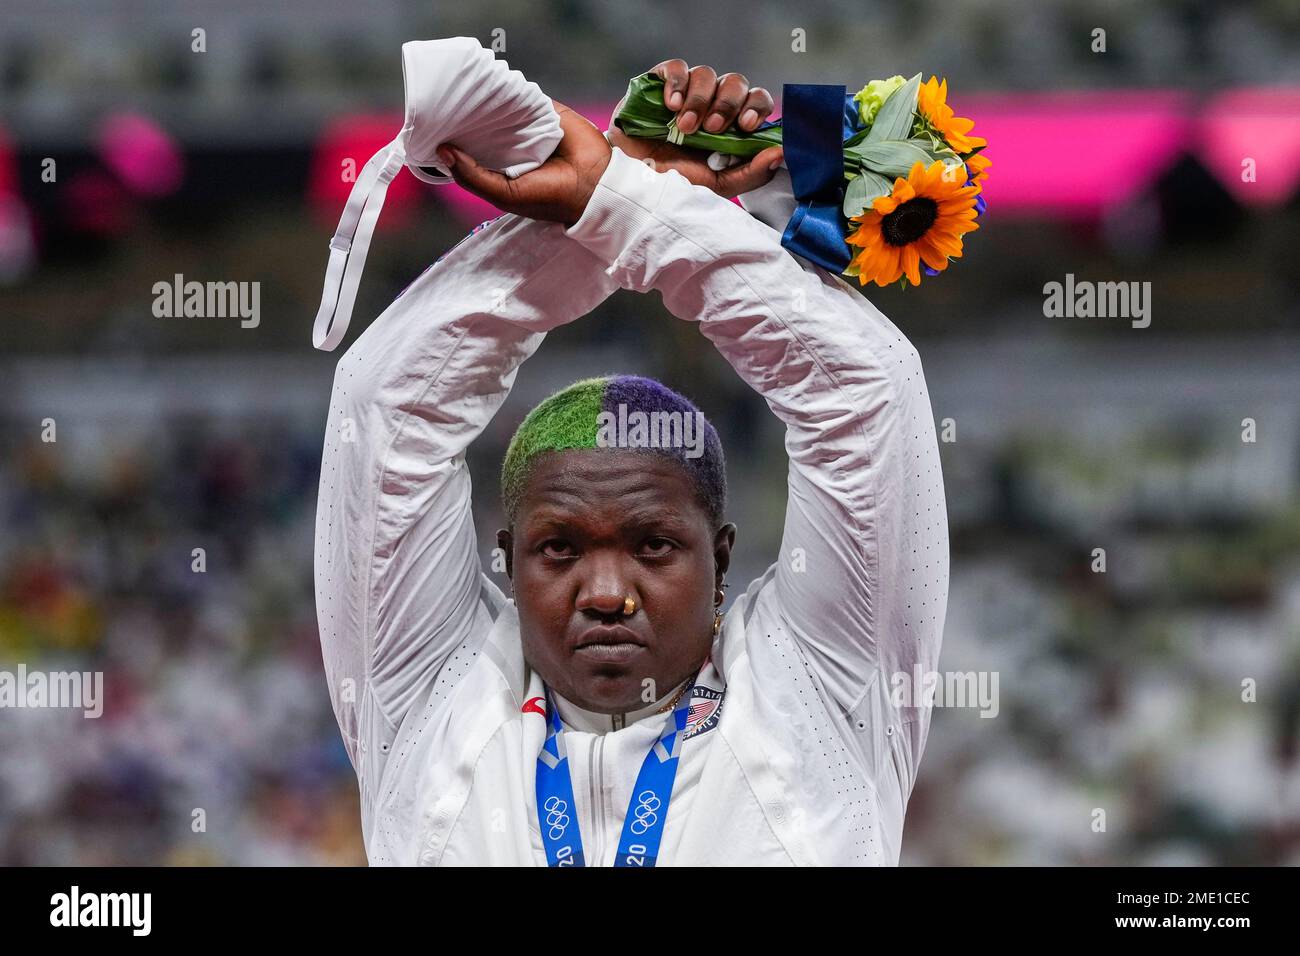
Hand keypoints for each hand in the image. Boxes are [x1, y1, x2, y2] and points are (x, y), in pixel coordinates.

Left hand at [436, 101, 611, 226]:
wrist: (594, 184)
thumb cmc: (548, 197)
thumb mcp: (504, 194)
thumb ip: (473, 177)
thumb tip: (443, 150)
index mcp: (499, 167)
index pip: (469, 149)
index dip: (452, 140)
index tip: (432, 128)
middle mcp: (510, 146)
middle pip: (480, 125)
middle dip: (463, 118)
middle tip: (440, 104)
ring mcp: (527, 126)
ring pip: (499, 108)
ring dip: (484, 101)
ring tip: (460, 91)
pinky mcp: (544, 111)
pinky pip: (522, 97)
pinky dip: (508, 91)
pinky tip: (490, 85)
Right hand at [607, 59, 784, 198]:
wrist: (628, 182)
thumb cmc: (672, 184)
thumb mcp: (715, 186)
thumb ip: (750, 173)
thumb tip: (781, 153)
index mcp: (729, 125)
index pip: (755, 101)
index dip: (756, 108)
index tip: (747, 127)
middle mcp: (710, 104)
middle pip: (735, 83)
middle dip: (727, 105)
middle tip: (712, 128)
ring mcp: (685, 92)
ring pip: (707, 74)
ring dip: (699, 100)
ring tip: (684, 127)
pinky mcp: (659, 82)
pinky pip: (677, 67)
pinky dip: (678, 83)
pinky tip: (671, 106)